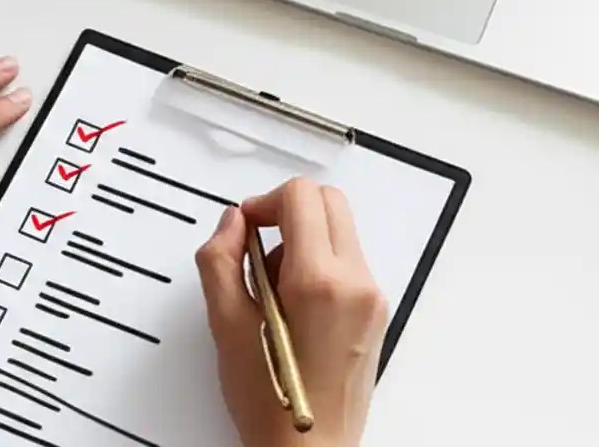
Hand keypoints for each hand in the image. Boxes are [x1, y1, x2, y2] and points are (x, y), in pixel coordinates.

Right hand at [196, 178, 387, 446]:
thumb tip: (232, 222)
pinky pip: (349, 262)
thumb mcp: (227, 327)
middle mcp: (356, 281)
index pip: (302, 196)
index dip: (265, 202)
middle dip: (289, 213)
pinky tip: (295, 308)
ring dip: (304, 241)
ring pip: (340, 231)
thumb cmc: (271, 403)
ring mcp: (373, 295)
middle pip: (329, 203)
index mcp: (319, 282)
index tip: (246, 227)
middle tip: (259, 251)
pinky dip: (321, 266)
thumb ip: (221, 261)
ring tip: (274, 294)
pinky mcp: (378, 309)